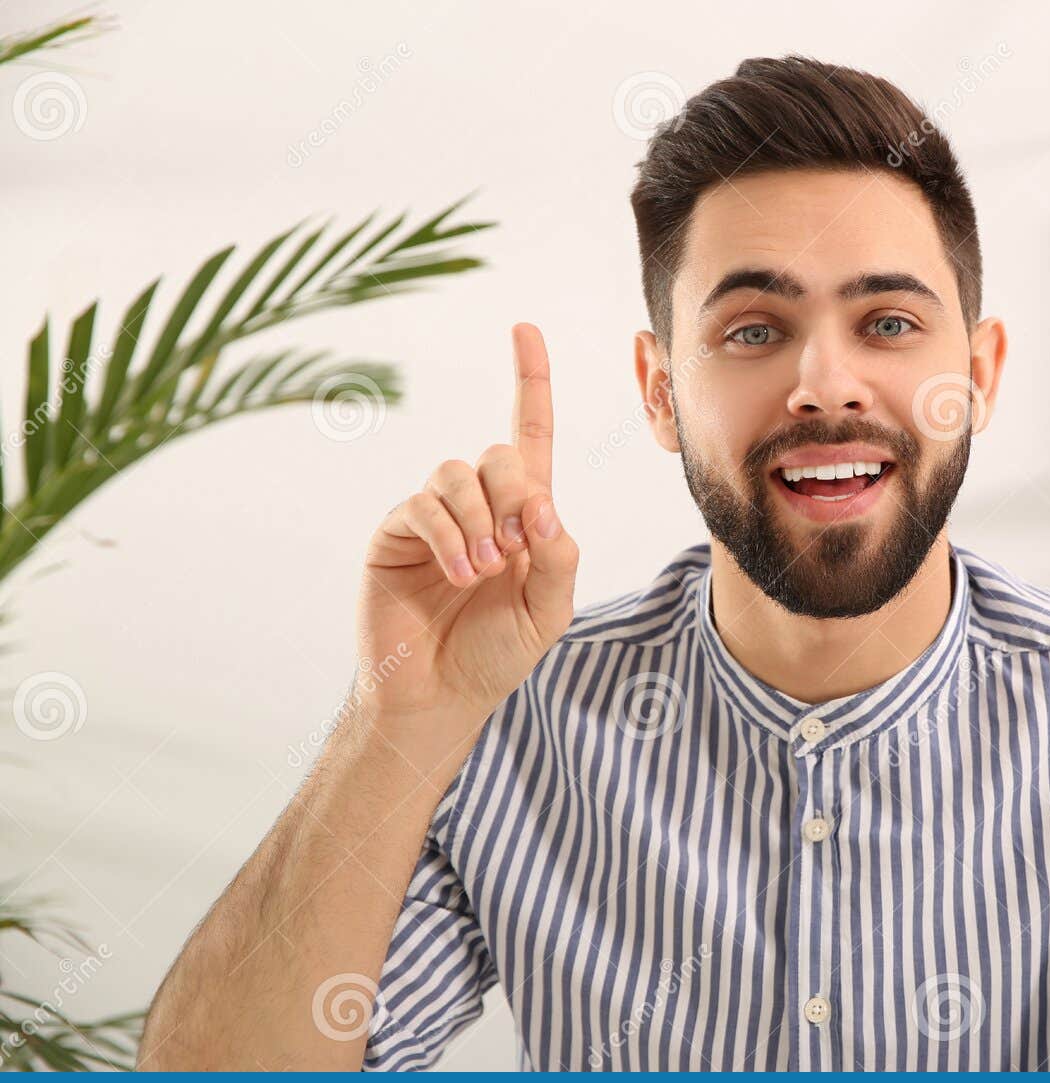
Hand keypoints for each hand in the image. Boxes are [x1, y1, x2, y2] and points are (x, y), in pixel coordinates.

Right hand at [353, 323, 578, 730]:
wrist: (441, 694)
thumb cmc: (498, 652)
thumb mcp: (550, 609)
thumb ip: (560, 555)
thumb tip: (543, 503)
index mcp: (523, 515)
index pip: (529, 434)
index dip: (530, 381)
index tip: (525, 328)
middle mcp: (478, 504)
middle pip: (498, 454)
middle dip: (514, 497)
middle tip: (514, 551)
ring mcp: (434, 515)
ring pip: (459, 474)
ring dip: (480, 521)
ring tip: (483, 573)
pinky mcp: (396, 531)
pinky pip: (423, 504)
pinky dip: (449, 535)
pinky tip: (460, 572)